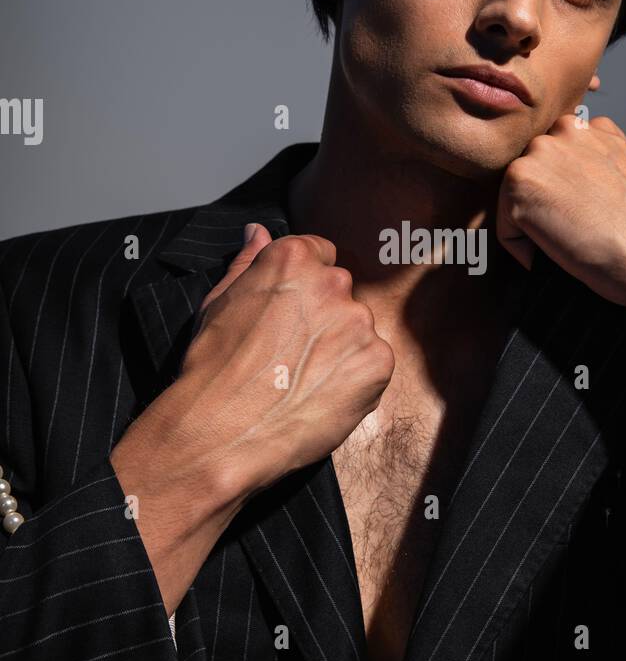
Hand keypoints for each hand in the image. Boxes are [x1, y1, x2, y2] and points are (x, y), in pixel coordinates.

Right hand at [169, 223, 394, 500]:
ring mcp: (358, 323)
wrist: (222, 430)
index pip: (320, 254)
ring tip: (303, 380)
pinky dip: (355, 380)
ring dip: (340, 349)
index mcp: (294, 258)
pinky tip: (322, 396)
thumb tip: (257, 230)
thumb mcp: (219, 302)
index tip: (290, 314)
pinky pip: (373, 363)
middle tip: (292, 354)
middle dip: (323, 318)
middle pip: (341, 293)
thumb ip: (248, 261)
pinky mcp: (376, 362)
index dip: (304, 287)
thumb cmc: (213, 367)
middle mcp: (333, 283)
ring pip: (358, 330)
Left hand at [496, 112, 625, 399]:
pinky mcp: (520, 185)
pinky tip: (561, 250)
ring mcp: (538, 155)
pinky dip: (524, 250)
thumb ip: (598, 156)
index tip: (583, 217)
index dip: (563, 197)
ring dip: (533, 227)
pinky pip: (505, 230)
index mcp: (588, 128)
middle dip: (545, 207)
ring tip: (572, 240)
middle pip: (531, 179)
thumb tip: (581, 170)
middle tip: (577, 232)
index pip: (552, 162)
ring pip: (515, 201)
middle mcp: (561, 131)